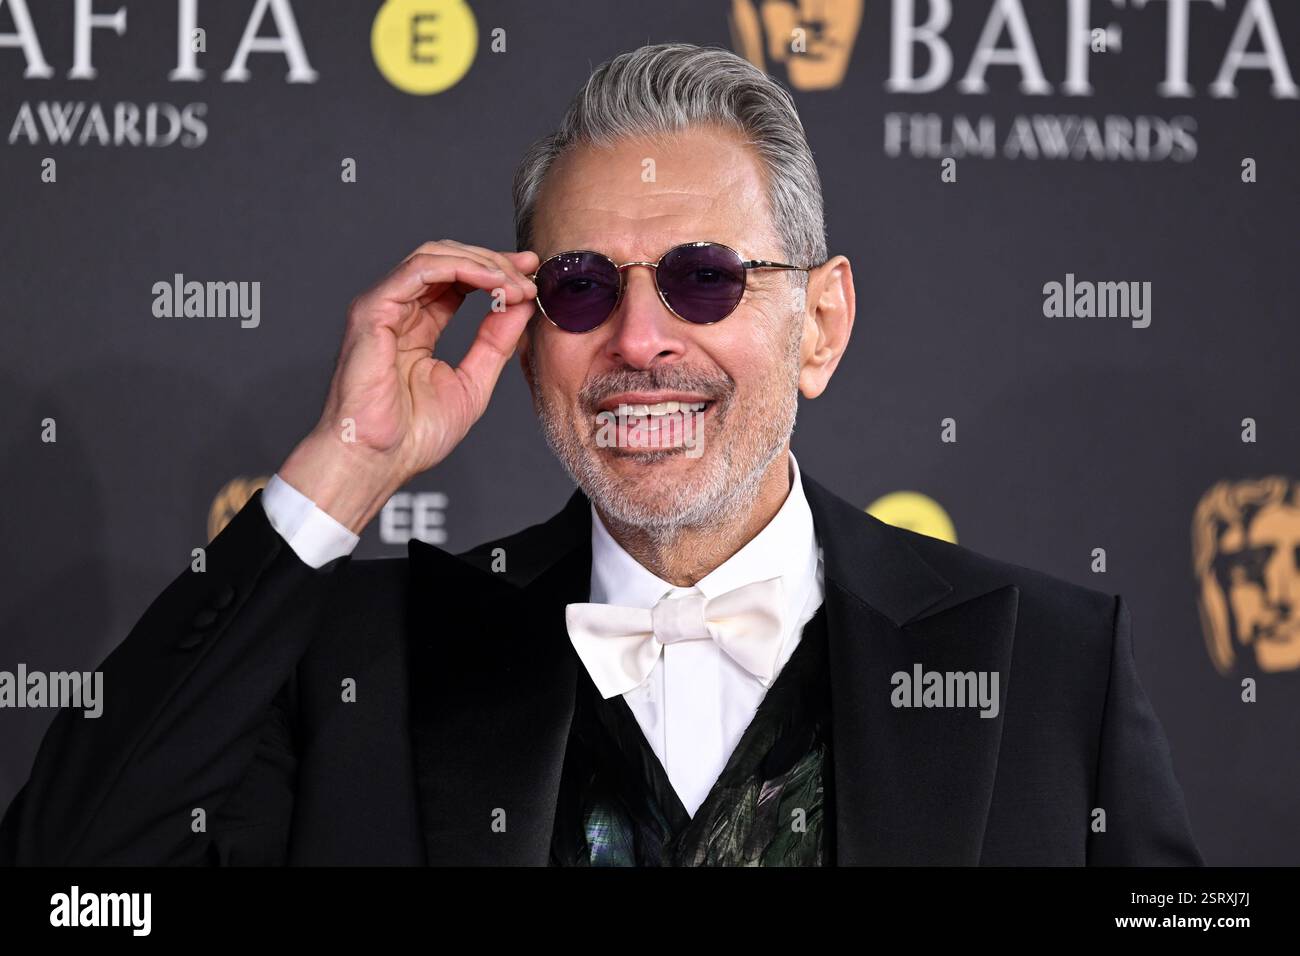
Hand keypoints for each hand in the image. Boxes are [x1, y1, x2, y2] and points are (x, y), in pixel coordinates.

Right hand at [278, 240, 539, 532]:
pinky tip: (493, 283)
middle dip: (493, 261)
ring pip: (435, 256)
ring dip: (483, 263)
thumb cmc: (413, 435)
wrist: (378, 460)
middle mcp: (398, 311)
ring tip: (515, 283)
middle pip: (448, 260)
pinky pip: (421, 270)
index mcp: (417, 328)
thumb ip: (496, 342)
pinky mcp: (373, 309)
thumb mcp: (473, 381)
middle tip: (529, 272)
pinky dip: (462, 269)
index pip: (457, 281)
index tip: (531, 275)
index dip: (495, 272)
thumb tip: (521, 306)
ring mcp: (382, 306)